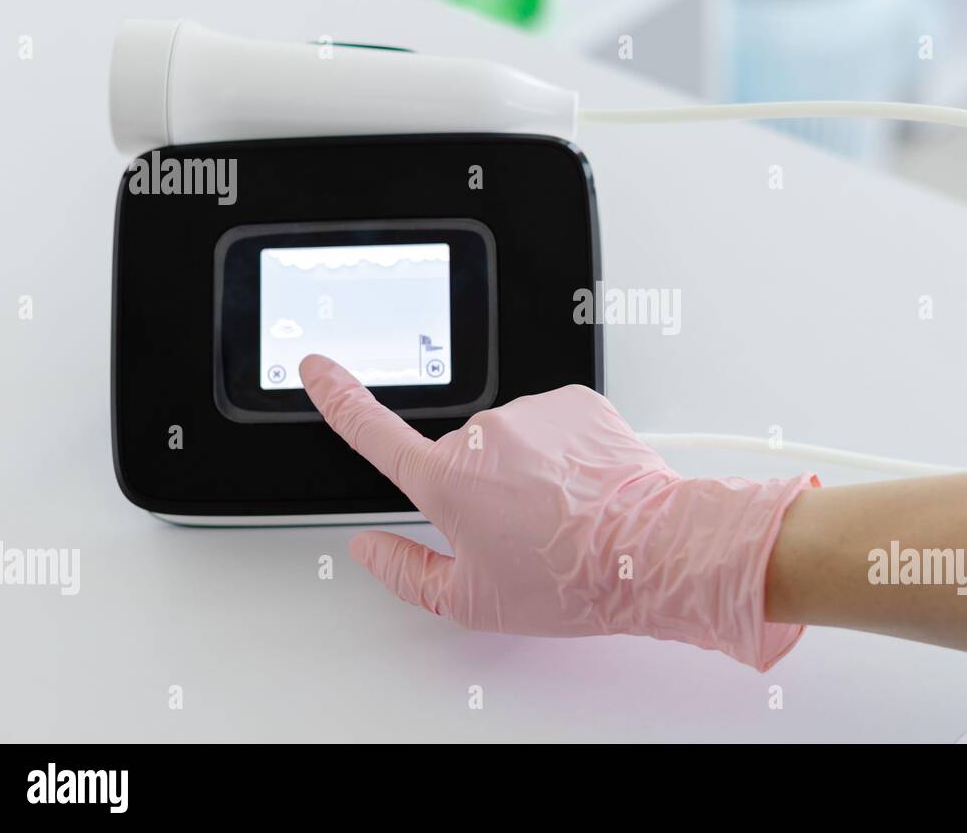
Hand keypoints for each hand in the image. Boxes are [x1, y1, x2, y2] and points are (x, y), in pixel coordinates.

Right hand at [301, 354, 811, 669]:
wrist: (649, 551)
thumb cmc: (568, 579)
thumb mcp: (469, 600)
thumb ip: (403, 570)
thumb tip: (369, 547)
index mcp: (445, 480)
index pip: (372, 430)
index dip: (338, 397)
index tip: (317, 367)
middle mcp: (482, 434)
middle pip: (460, 454)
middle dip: (480, 486)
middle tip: (523, 530)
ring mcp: (531, 411)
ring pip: (510, 438)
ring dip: (526, 467)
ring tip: (563, 512)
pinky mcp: (575, 400)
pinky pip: (552, 423)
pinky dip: (562, 450)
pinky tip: (583, 486)